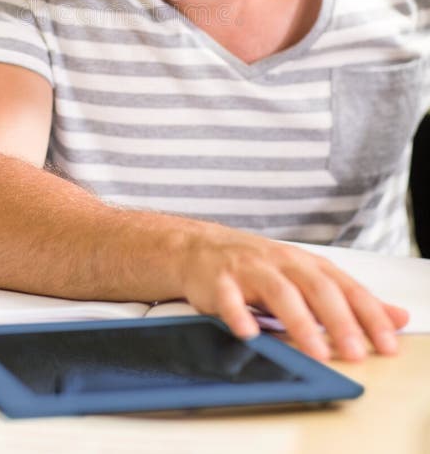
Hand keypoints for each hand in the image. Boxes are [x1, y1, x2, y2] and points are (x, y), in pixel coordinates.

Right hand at [179, 226, 408, 361]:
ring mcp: (250, 270)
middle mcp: (282, 262)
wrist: (200, 247)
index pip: (345, 287)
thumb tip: (399, 316)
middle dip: (338, 321)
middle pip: (316, 288)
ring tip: (315, 352)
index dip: (368, 314)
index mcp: (306, 263)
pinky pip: (230, 298)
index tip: (388, 343)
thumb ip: (350, 298)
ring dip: (299, 322)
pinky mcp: (220, 281)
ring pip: (279, 293)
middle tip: (354, 352)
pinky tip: (250, 334)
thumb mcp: (307, 276)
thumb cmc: (258, 265)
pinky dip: (239, 316)